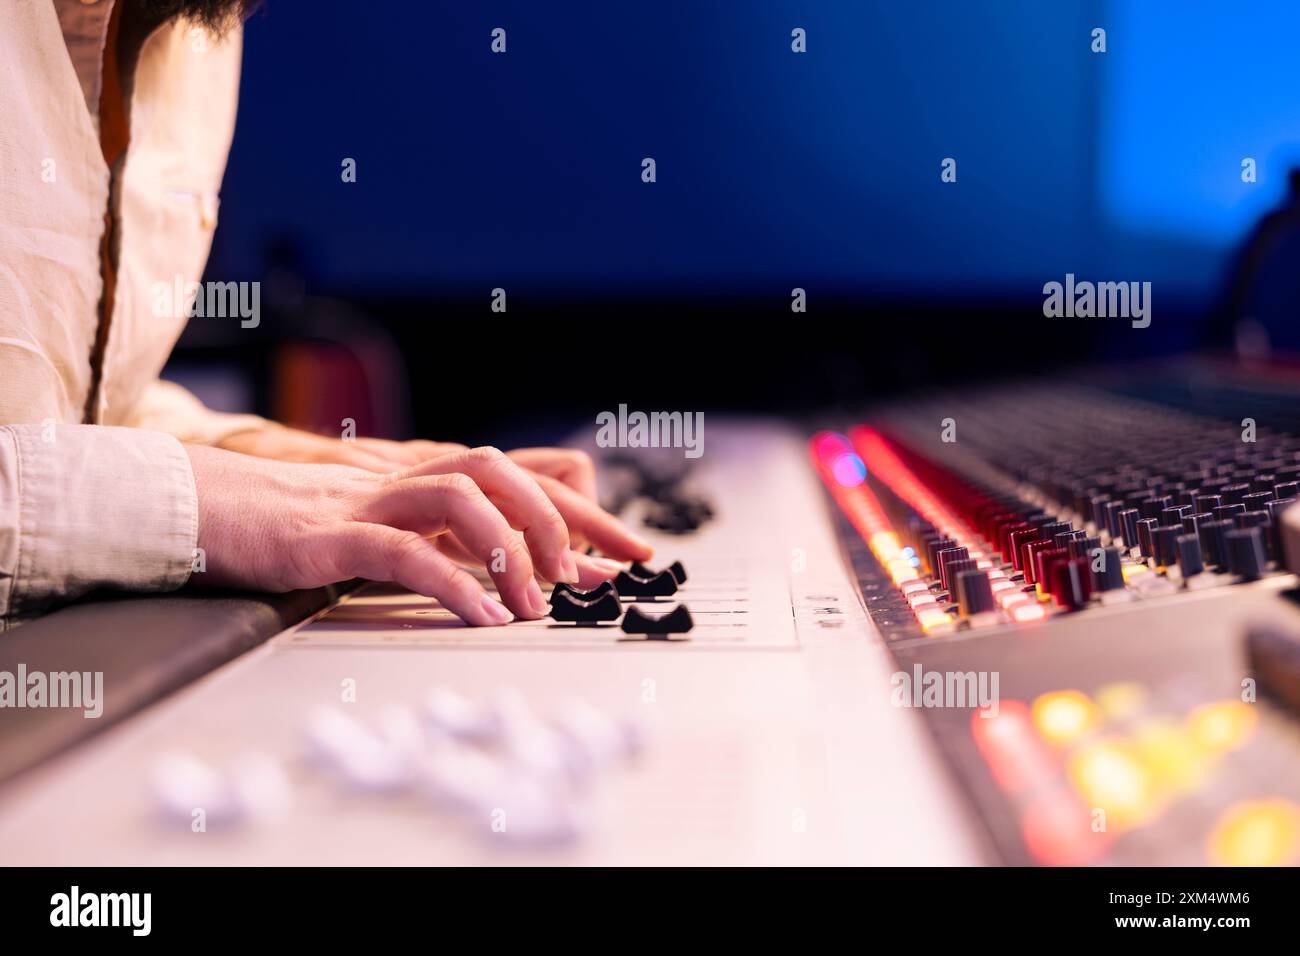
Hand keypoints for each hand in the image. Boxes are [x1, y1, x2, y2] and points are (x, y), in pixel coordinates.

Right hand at [217, 427, 651, 584]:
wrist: (195, 505)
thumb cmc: (290, 522)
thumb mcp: (385, 523)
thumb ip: (446, 537)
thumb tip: (517, 569)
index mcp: (421, 476)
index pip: (522, 474)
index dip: (583, 508)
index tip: (630, 552)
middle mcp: (402, 477)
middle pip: (504, 471)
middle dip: (563, 520)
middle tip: (590, 579)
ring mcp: (364, 499)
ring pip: (458, 495)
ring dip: (508, 548)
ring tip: (534, 603)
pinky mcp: (324, 534)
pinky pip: (401, 549)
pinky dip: (449, 581)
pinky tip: (480, 615)